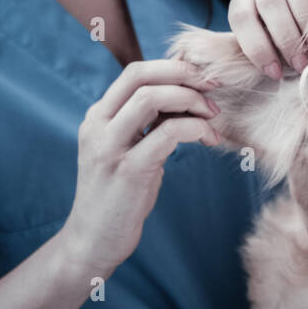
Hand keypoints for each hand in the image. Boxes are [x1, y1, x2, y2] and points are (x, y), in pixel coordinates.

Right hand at [61, 60, 221, 272]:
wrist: (93, 241)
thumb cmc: (119, 195)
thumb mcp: (127, 150)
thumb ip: (145, 123)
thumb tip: (185, 96)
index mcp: (97, 116)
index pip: (134, 72)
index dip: (173, 67)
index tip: (202, 79)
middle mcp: (97, 126)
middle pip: (141, 76)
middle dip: (184, 75)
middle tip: (215, 88)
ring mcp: (109, 148)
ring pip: (152, 99)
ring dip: (192, 101)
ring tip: (214, 117)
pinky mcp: (128, 171)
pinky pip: (168, 134)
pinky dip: (196, 128)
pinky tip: (209, 139)